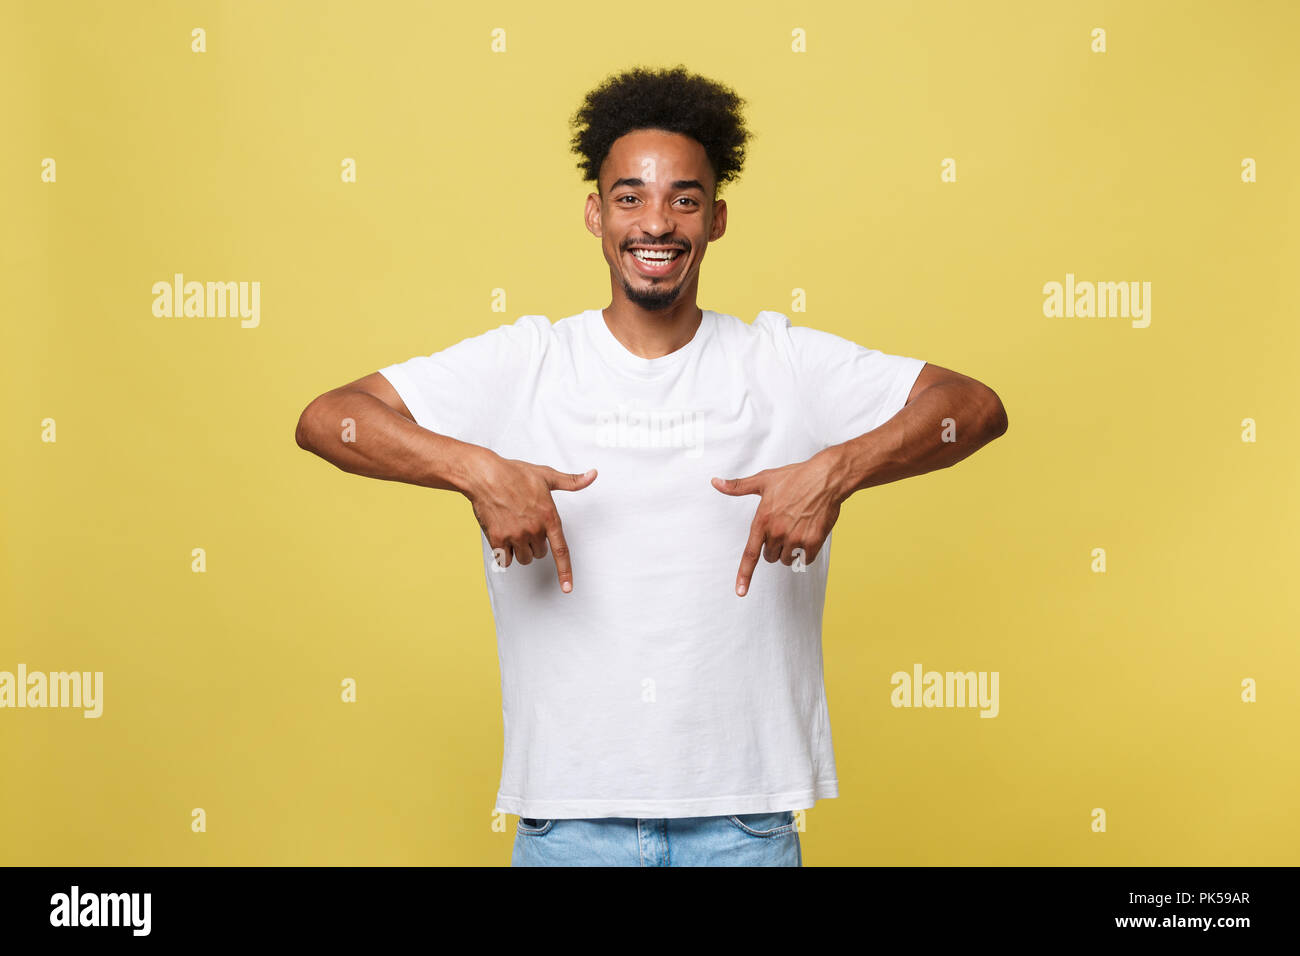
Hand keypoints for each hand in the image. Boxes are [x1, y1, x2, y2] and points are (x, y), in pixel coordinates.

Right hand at [464, 451, 596, 591]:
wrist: (485, 476)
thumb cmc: (515, 473)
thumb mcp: (546, 475)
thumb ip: (572, 481)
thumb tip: (594, 474)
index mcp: (549, 516)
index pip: (561, 550)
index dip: (565, 572)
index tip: (567, 588)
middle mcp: (534, 529)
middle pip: (540, 554)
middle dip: (535, 544)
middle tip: (526, 525)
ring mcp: (516, 535)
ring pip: (524, 558)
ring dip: (520, 550)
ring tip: (513, 529)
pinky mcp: (498, 539)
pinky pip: (505, 560)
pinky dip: (504, 554)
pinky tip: (501, 536)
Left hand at [711, 452, 842, 596]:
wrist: (826, 478)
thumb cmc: (795, 477)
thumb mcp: (763, 480)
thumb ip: (737, 486)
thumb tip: (714, 482)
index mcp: (763, 520)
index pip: (750, 553)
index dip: (744, 574)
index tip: (740, 591)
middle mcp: (777, 532)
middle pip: (769, 557)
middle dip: (774, 547)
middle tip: (784, 527)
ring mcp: (796, 538)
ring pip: (786, 559)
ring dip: (789, 551)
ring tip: (797, 528)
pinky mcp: (813, 542)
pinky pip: (805, 560)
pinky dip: (806, 553)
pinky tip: (809, 534)